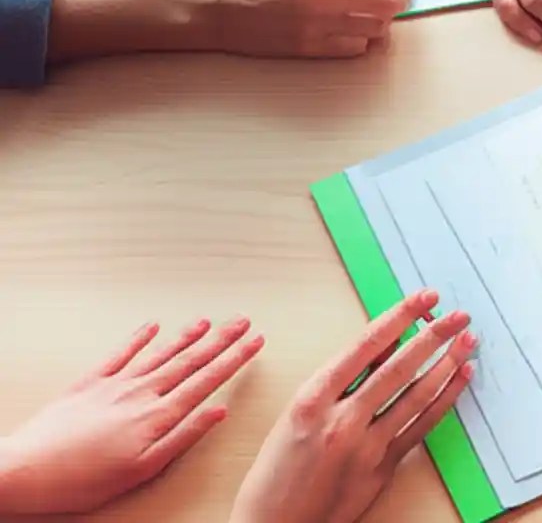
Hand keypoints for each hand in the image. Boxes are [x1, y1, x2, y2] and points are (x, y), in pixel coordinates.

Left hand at [0, 318, 263, 514]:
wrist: (27, 469)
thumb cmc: (84, 479)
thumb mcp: (144, 468)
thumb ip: (184, 436)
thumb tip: (218, 412)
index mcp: (157, 415)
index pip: (207, 379)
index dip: (235, 359)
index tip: (255, 342)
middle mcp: (140, 392)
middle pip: (189, 360)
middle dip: (221, 340)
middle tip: (243, 321)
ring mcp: (114, 384)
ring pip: (160, 353)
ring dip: (187, 335)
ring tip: (209, 321)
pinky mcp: (89, 382)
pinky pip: (121, 353)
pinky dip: (139, 338)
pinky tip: (153, 327)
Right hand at [230, 290, 474, 522]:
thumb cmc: (277, 468)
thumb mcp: (296, 411)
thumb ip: (340, 379)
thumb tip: (386, 343)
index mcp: (312, 398)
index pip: (367, 344)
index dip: (401, 316)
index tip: (425, 297)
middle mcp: (341, 420)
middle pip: (399, 367)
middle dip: (434, 335)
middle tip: (458, 314)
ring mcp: (366, 447)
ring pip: (418, 395)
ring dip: (448, 363)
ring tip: (468, 341)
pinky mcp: (383, 468)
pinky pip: (422, 426)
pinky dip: (446, 399)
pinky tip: (461, 379)